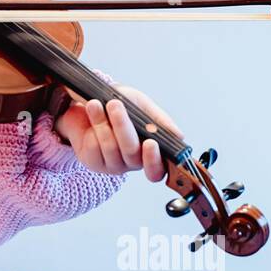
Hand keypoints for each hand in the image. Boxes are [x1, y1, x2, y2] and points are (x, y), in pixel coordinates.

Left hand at [53, 84, 182, 181]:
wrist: (92, 100)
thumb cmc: (122, 104)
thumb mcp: (142, 105)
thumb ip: (160, 120)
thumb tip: (179, 136)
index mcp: (150, 152)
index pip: (157, 170)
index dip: (154, 161)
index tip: (151, 143)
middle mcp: (132, 162)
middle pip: (132, 154)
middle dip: (122, 126)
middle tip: (115, 104)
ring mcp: (112, 163)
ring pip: (111, 148)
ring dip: (104, 122)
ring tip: (96, 103)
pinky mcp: (93, 161)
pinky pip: (94, 148)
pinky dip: (93, 124)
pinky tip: (92, 109)